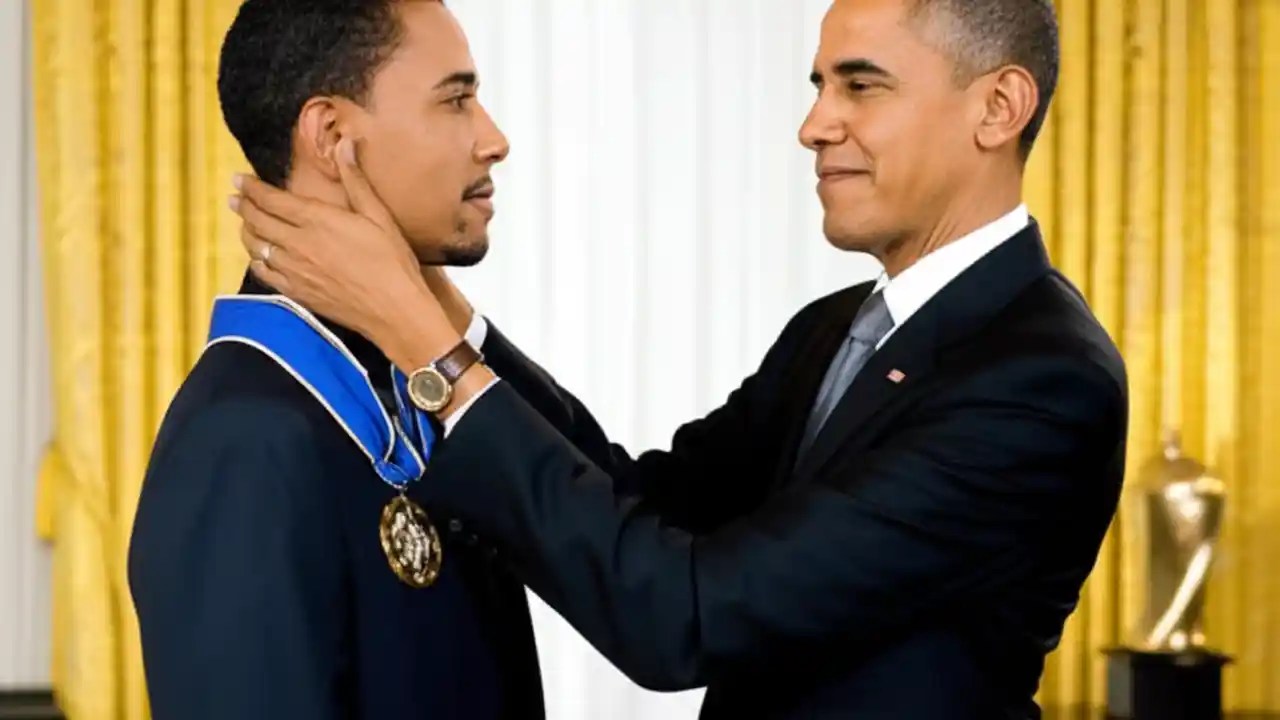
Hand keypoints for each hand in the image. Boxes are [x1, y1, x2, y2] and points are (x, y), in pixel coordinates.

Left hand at [229, 137, 443, 344]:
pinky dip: (255, 260)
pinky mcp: (297, 292)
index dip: (251, 187)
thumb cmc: (391, 261)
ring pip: (256, 246)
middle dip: (243, 205)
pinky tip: (257, 256)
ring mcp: (294, 270)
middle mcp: (298, 244)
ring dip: (246, 231)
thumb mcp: (378, 215)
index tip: (238, 178)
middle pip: (258, 221)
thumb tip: (345, 144)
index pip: (271, 199)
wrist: (393, 310)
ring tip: (243, 222)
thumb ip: (355, 180)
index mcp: (317, 220)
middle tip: (234, 197)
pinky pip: (263, 273)